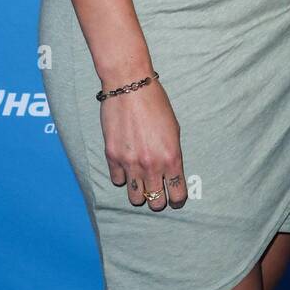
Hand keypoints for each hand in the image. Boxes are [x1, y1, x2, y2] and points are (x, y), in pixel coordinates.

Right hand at [99, 77, 186, 211]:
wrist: (129, 86)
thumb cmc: (156, 104)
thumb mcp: (174, 130)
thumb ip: (172, 155)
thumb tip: (170, 174)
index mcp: (172, 157)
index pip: (177, 195)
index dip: (177, 200)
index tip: (175, 198)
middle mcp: (152, 164)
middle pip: (155, 203)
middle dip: (158, 199)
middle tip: (157, 190)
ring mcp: (130, 163)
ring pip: (135, 198)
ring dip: (139, 192)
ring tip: (141, 181)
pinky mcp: (112, 157)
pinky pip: (117, 181)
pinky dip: (122, 177)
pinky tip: (126, 166)